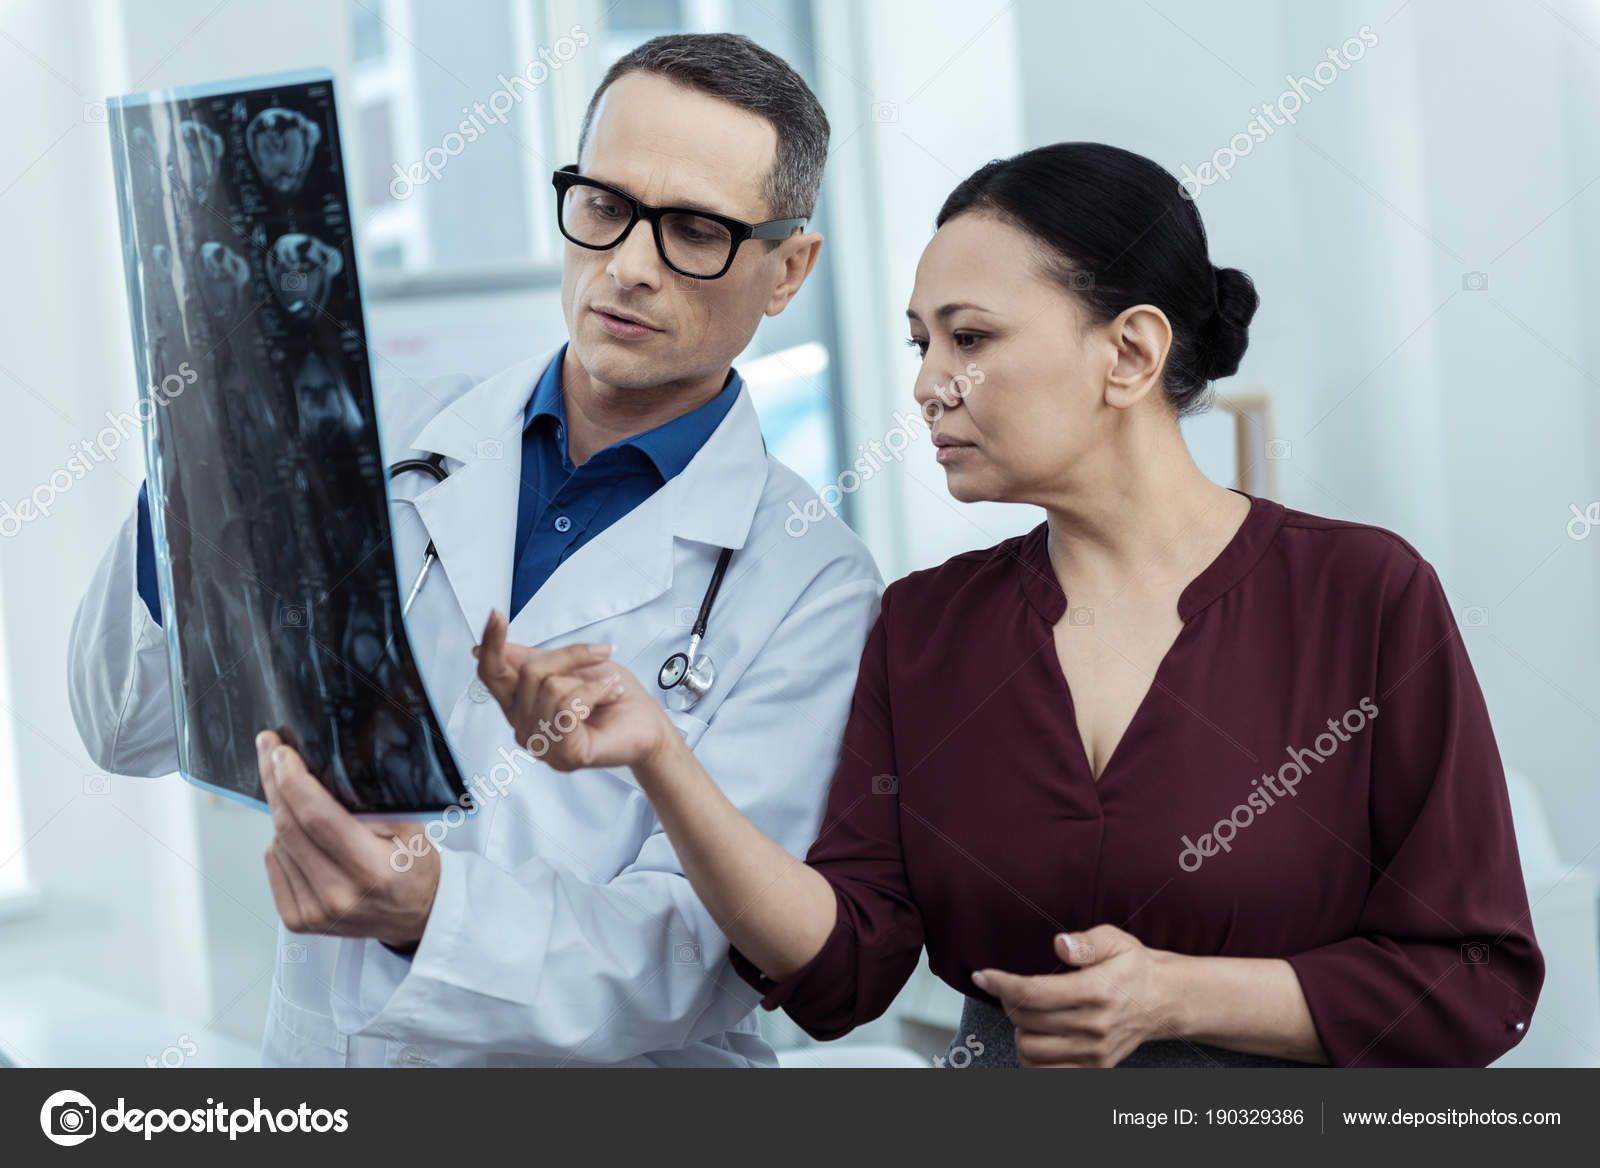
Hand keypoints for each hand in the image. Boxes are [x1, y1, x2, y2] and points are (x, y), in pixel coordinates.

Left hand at [256, 730, 438, 947]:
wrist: (416, 917)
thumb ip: (374, 804)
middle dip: (276, 783)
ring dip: (283, 814)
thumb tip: (327, 771)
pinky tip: (303, 838)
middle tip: (270, 753)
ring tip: (303, 802)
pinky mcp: (298, 919)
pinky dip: (282, 843)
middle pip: (289, 828)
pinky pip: (274, 864)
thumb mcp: (411, 829)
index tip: (282, 753)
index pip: (318, 818)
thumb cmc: (414, 870)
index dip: (294, 781)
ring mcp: (315, 911)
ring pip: (277, 844)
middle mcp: (340, 895)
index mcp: (373, 870)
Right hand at [473, 610, 675, 770]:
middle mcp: (525, 728)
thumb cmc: (616, 697)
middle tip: (599, 657)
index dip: (492, 643)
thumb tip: (497, 648)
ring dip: (589, 680)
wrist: (649, 724)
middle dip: (569, 656)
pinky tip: (609, 695)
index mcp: (522, 706)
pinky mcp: (566, 754)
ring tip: (607, 687)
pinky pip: (568, 707)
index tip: (496, 615)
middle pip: (529, 671)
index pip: (493, 674)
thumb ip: (535, 659)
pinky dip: (595, 692)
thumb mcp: (573, 667)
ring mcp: (543, 745)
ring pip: (551, 687)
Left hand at [972, 925, 1179, 1067]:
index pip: (1034, 993)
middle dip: (1010, 1001)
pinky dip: (1031, 1057)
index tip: (983, 976)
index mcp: (1096, 991)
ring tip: (1030, 1013)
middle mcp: (1094, 1026)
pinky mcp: (1094, 1069)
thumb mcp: (1115, 940)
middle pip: (1026, 1020)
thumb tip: (1060, 944)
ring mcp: (1094, 1052)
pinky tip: (1037, 1035)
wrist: (1164, 1001)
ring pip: (1029, 1049)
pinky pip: (1044, 1072)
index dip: (1001, 984)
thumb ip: (1086, 942)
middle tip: (1014, 988)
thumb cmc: (1133, 967)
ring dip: (1020, 1029)